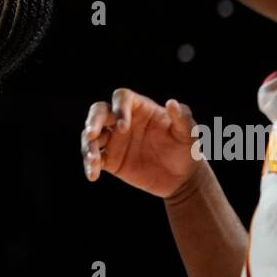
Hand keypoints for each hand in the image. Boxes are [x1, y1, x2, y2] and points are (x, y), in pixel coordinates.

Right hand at [81, 89, 199, 198]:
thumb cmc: (185, 149)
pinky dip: (90, 165)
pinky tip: (93, 175)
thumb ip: (182, 119)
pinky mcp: (110, 160)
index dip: (118, 108)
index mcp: (139, 109)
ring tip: (93, 160)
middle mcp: (122, 121)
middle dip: (93, 121)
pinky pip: (94, 160)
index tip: (123, 127)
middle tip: (92, 133)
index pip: (121, 98)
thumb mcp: (188, 134)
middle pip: (99, 111)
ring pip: (92, 136)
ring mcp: (114, 141)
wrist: (181, 178)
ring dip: (88, 146)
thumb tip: (172, 103)